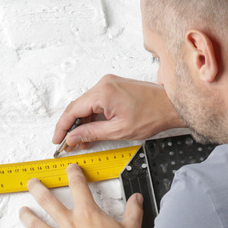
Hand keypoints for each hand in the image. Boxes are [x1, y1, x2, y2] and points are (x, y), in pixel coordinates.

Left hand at [19, 163, 142, 227]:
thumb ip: (133, 211)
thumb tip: (136, 199)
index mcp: (87, 214)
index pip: (78, 185)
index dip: (73, 173)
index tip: (70, 169)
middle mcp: (70, 224)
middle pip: (47, 200)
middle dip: (37, 188)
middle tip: (32, 183)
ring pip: (36, 224)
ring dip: (27, 215)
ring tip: (22, 210)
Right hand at [52, 75, 184, 152]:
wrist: (170, 106)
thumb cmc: (152, 115)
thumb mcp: (118, 131)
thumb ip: (92, 134)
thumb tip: (74, 137)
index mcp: (103, 92)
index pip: (73, 110)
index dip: (62, 127)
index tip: (58, 140)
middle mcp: (104, 84)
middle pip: (78, 107)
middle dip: (71, 127)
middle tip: (67, 144)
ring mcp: (109, 84)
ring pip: (87, 106)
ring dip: (82, 123)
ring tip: (80, 141)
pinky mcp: (115, 88)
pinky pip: (96, 103)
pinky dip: (92, 117)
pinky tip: (91, 131)